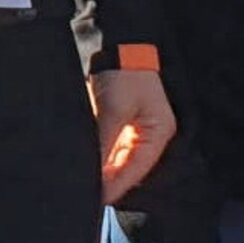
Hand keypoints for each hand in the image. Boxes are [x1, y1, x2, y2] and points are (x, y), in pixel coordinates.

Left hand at [90, 69, 177, 202]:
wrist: (116, 44)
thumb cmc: (124, 73)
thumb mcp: (114, 109)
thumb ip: (104, 142)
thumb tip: (94, 168)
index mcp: (158, 133)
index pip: (136, 168)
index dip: (118, 184)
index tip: (100, 199)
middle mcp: (149, 134)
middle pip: (128, 165)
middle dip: (109, 179)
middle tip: (88, 194)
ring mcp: (134, 127)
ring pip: (117, 157)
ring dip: (103, 169)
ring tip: (85, 183)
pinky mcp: (120, 119)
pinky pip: (110, 144)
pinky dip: (100, 154)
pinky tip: (86, 163)